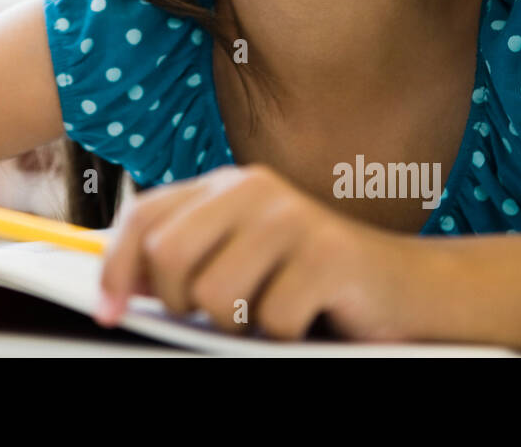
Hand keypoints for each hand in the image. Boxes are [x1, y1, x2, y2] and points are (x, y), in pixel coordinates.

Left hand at [94, 163, 417, 340]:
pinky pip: (270, 320)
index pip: (144, 216)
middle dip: (180, 301)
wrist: (410, 288)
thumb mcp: (243, 260)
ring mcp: (292, 217)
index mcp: (225, 186)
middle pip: (168, 255)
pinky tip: (312, 316)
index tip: (110, 310)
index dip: (116, 267)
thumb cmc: (314, 281)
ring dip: (240, 325)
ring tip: (273, 312)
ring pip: (214, 296)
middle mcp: (253, 189)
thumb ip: (189, 259)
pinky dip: (286, 335)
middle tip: (217, 316)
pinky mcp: (327, 254)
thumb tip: (118, 288)